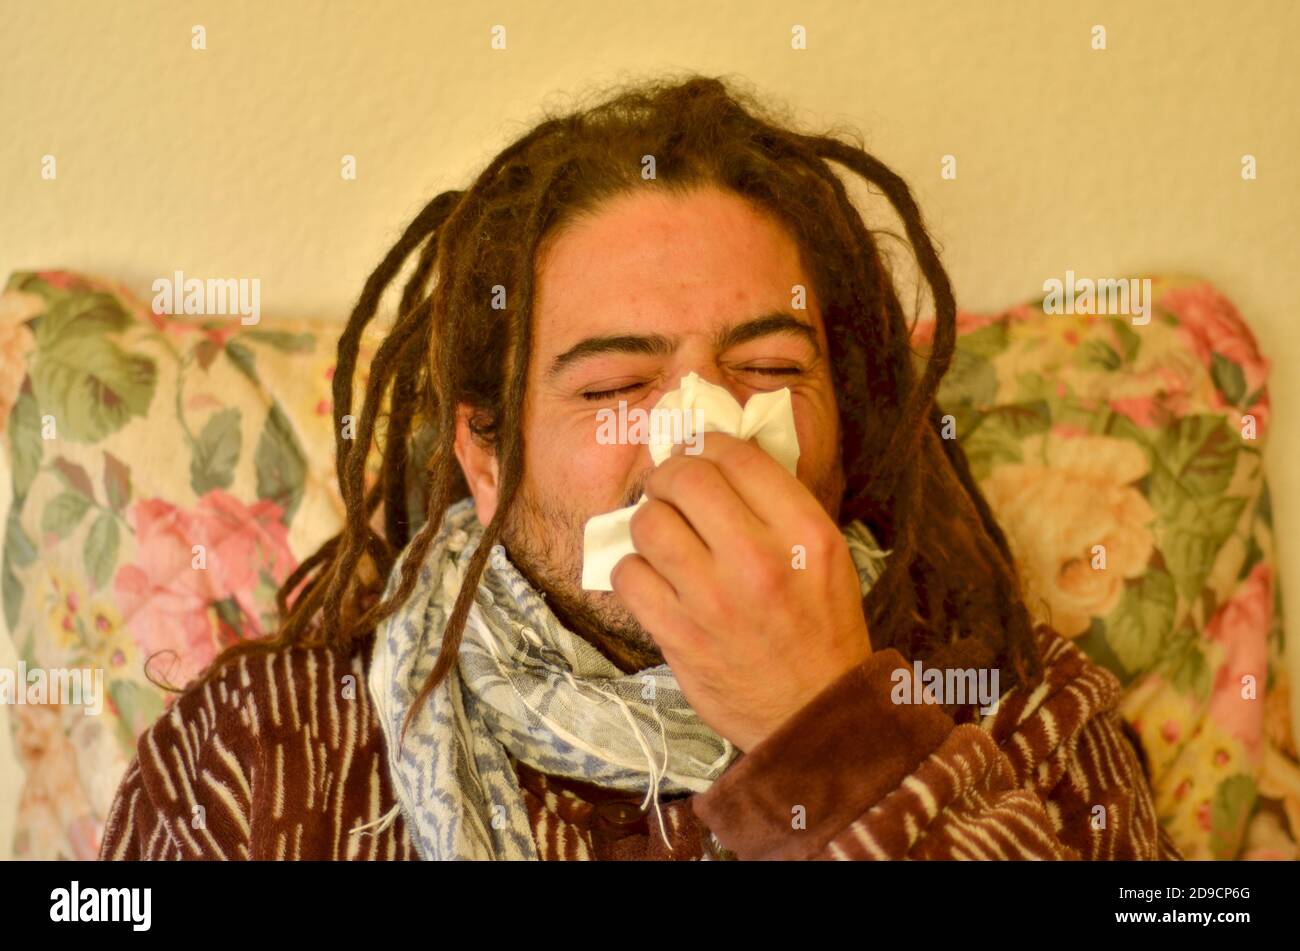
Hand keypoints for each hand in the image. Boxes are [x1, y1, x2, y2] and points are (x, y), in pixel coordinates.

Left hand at [609, 432, 872, 751]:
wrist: (814, 713)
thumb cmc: (819, 628)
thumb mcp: (823, 554)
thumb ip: (778, 504)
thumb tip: (719, 456)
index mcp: (803, 533)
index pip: (738, 456)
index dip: (707, 443)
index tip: (698, 452)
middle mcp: (758, 559)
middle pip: (685, 479)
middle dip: (668, 475)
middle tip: (668, 487)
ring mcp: (713, 599)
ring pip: (648, 522)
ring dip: (649, 523)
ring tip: (662, 537)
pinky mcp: (678, 634)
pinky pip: (628, 574)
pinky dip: (633, 571)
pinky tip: (652, 578)